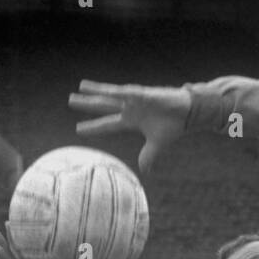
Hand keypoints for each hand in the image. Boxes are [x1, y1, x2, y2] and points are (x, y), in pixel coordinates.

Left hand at [68, 80, 191, 173]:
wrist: (188, 115)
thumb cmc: (174, 126)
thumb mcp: (157, 145)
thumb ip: (148, 156)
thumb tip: (144, 171)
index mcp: (132, 121)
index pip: (108, 124)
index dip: (93, 127)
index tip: (78, 129)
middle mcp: (129, 108)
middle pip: (103, 106)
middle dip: (87, 104)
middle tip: (70, 101)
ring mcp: (134, 99)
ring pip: (109, 95)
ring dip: (94, 91)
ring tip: (79, 86)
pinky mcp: (142, 94)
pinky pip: (123, 92)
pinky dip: (111, 91)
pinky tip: (99, 88)